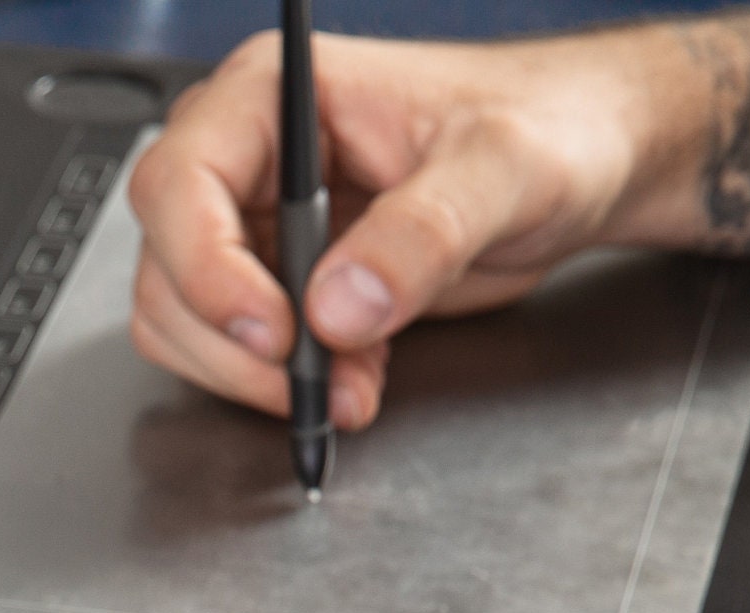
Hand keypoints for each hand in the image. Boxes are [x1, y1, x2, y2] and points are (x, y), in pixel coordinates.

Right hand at [126, 27, 690, 427]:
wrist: (583, 161)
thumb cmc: (549, 125)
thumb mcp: (504, 167)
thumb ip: (426, 230)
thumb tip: (340, 306)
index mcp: (277, 93)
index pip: (179, 183)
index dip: (207, 269)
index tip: (277, 332)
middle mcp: (248, 155)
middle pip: (166, 265)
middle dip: (235, 343)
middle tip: (316, 379)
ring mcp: (254, 222)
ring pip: (182, 318)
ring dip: (255, 375)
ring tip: (349, 383)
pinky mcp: (276, 280)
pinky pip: (231, 349)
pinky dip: (278, 384)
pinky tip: (353, 375)